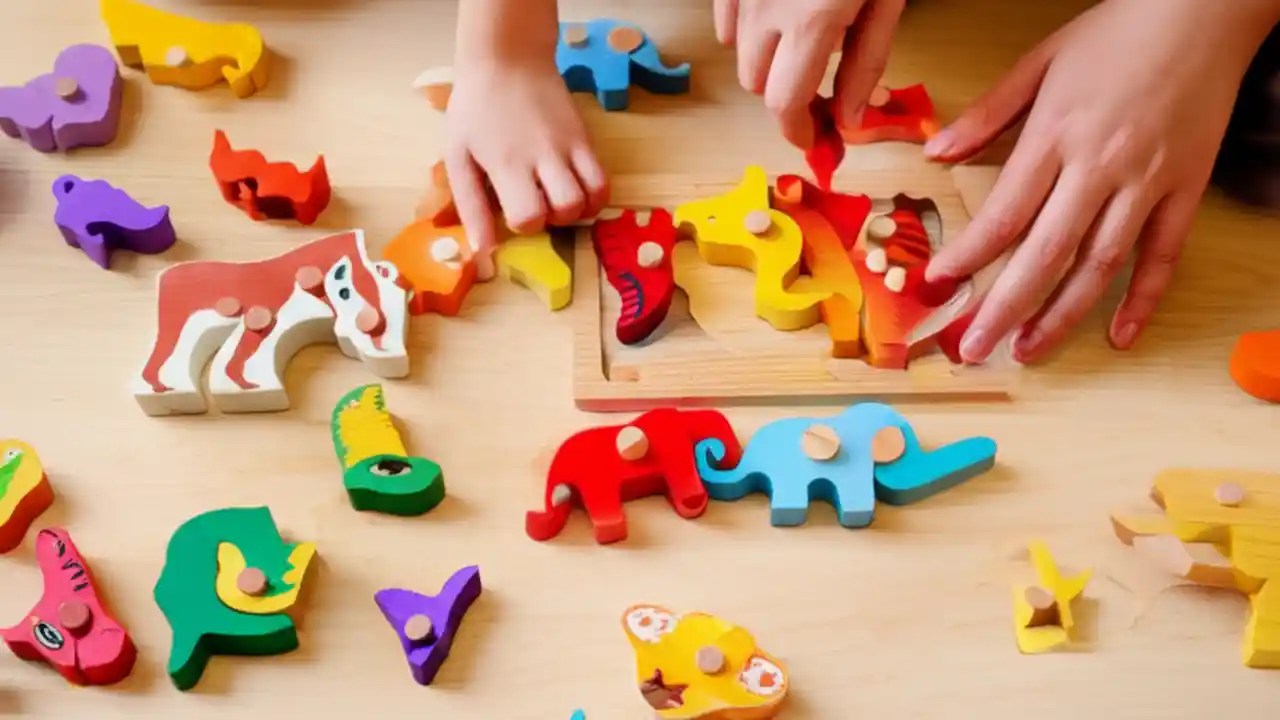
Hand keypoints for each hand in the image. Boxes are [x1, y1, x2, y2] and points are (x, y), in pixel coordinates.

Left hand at [444, 61, 607, 253]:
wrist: (508, 58)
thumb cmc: (475, 109)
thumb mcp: (458, 156)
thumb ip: (470, 205)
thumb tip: (483, 252)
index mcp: (507, 162)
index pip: (529, 215)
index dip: (524, 224)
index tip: (513, 212)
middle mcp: (543, 156)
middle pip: (566, 208)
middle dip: (554, 220)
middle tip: (539, 206)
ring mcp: (569, 145)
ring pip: (592, 196)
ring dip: (578, 211)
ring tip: (560, 201)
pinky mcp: (585, 137)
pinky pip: (603, 179)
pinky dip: (595, 196)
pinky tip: (576, 191)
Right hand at [714, 0, 905, 147]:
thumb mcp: (886, 0)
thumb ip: (866, 62)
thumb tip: (847, 122)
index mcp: (810, 20)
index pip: (785, 102)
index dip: (796, 130)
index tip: (812, 138)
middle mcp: (764, 9)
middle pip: (756, 83)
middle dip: (784, 93)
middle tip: (814, 84)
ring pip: (738, 52)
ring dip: (766, 61)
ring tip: (800, 39)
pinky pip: (724, 20)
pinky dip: (744, 31)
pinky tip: (773, 19)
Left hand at [924, 0, 1279, 363]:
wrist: (1205, 10)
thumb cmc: (1117, 32)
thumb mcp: (1040, 62)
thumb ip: (986, 115)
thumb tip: (935, 152)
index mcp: (1056, 135)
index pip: (1005, 213)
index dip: (969, 255)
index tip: (938, 284)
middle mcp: (1100, 166)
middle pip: (1046, 254)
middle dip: (1005, 307)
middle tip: (975, 347)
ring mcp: (1147, 182)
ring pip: (1100, 265)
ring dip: (1061, 316)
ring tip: (1028, 350)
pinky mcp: (1186, 189)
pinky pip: (1163, 256)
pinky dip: (1143, 299)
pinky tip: (1118, 334)